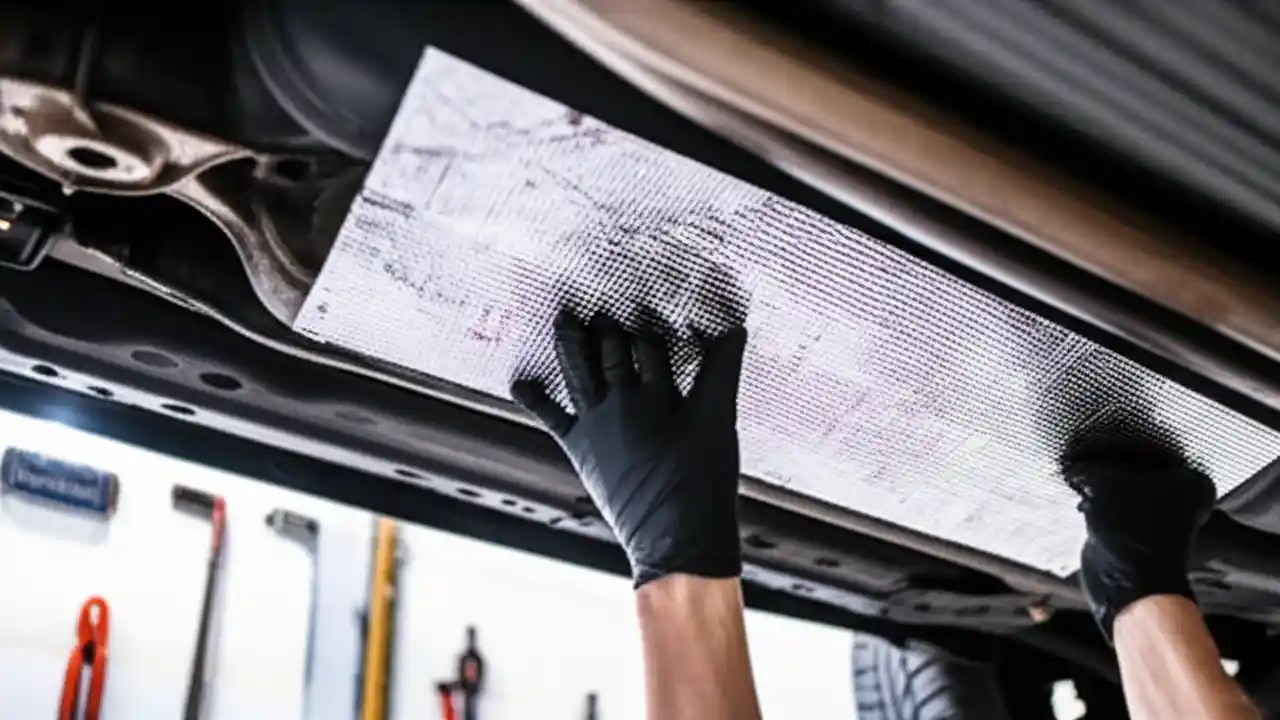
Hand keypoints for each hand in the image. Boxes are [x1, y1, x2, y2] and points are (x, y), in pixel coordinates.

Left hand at [511, 313, 747, 586]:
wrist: (675, 537)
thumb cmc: (703, 481)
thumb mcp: (720, 421)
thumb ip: (723, 370)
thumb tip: (735, 328)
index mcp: (659, 394)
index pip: (652, 344)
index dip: (653, 323)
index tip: (653, 305)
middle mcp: (622, 402)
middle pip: (612, 351)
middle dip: (609, 325)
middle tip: (605, 305)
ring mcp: (596, 424)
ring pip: (578, 369)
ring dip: (570, 341)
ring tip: (564, 316)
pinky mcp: (580, 448)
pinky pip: (551, 416)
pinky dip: (534, 397)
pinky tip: (520, 382)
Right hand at [1062, 435, 1215, 640]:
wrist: (1128, 584)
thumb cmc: (1133, 536)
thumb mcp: (1104, 483)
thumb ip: (1088, 468)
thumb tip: (1075, 465)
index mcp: (1189, 481)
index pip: (1147, 449)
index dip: (1116, 445)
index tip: (1091, 444)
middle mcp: (1181, 501)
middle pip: (1136, 471)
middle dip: (1108, 469)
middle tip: (1083, 461)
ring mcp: (1159, 521)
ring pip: (1123, 492)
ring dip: (1101, 490)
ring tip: (1079, 483)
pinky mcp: (1137, 536)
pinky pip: (1114, 512)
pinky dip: (1099, 508)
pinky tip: (1083, 504)